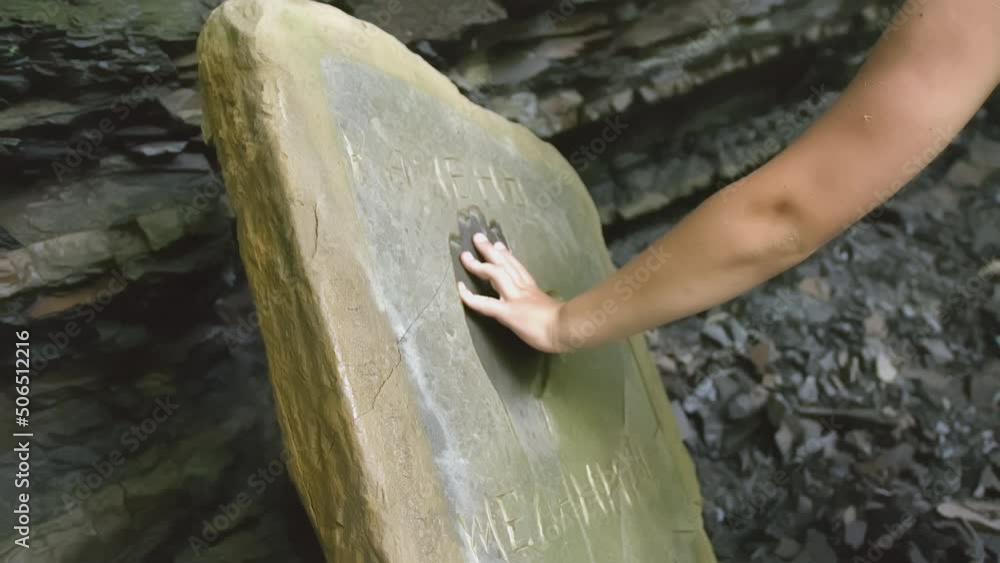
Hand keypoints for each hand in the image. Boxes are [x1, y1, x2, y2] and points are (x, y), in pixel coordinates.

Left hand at [457, 233, 567, 352]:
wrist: (568, 328)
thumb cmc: (567, 323)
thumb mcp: (555, 310)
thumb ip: (547, 308)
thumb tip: (550, 311)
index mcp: (533, 290)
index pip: (519, 269)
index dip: (508, 257)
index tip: (501, 246)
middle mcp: (523, 289)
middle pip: (505, 264)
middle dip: (490, 250)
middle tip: (479, 238)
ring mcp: (514, 298)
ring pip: (495, 274)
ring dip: (478, 264)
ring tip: (465, 256)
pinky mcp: (508, 312)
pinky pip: (485, 303)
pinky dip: (470, 297)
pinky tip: (460, 290)